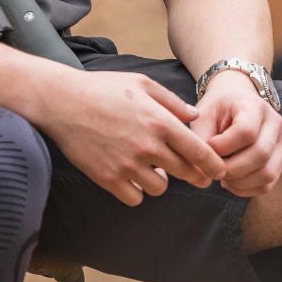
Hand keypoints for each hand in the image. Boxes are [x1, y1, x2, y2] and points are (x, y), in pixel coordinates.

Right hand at [34, 70, 224, 205]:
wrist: (63, 101)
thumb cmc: (103, 88)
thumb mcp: (142, 83)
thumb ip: (171, 101)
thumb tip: (193, 117)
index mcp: (161, 122)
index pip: (200, 153)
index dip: (214, 166)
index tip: (218, 172)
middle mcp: (148, 146)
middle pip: (185, 173)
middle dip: (193, 176)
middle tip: (193, 175)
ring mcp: (128, 164)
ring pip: (160, 188)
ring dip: (159, 181)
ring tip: (149, 168)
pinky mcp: (108, 178)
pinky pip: (134, 198)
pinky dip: (135, 190)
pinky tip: (130, 176)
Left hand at [195, 72, 281, 197]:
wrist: (236, 101)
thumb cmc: (217, 109)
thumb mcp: (204, 115)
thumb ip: (201, 139)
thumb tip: (204, 171)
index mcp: (255, 106)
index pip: (246, 131)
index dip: (223, 146)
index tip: (208, 146)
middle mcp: (275, 124)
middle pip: (261, 154)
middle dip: (232, 168)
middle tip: (213, 168)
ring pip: (267, 174)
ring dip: (240, 182)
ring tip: (221, 175)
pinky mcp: (280, 161)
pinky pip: (268, 185)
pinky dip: (246, 189)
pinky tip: (230, 181)